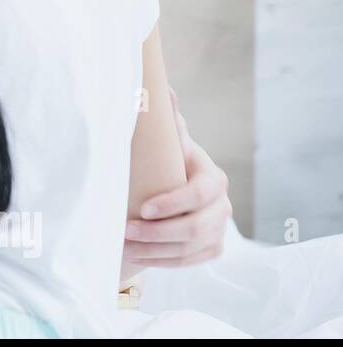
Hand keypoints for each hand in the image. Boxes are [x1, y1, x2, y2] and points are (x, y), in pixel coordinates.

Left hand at [123, 88, 232, 268]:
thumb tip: (159, 85)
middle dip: (161, 233)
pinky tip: (139, 257)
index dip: (175, 203)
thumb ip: (162, 114)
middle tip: (125, 232)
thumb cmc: (161, 158)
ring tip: (125, 245)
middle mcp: (221, 204)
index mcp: (211, 175)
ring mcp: (219, 227)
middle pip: (199, 226)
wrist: (167, 184)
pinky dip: (165, 262)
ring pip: (194, 247)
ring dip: (158, 250)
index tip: (143, 208)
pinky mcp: (211, 247)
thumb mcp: (161, 137)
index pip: (201, 192)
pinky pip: (192, 261)